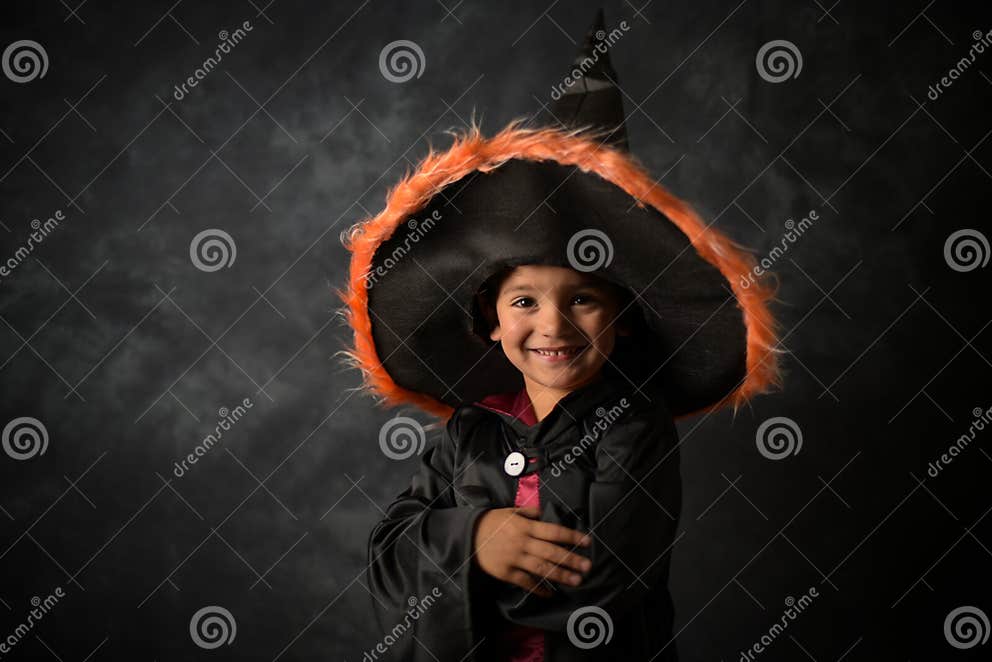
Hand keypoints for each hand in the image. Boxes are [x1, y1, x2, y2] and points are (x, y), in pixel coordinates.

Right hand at [472, 505, 591, 597]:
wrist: (467, 536)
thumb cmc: (492, 522)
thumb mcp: (511, 511)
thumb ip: (530, 513)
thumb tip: (547, 513)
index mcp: (525, 526)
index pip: (553, 531)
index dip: (572, 536)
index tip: (588, 542)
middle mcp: (522, 542)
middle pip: (551, 552)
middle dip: (571, 559)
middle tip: (588, 566)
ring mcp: (514, 558)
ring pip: (542, 568)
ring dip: (561, 575)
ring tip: (577, 580)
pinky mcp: (505, 572)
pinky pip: (525, 582)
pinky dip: (538, 588)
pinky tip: (550, 593)